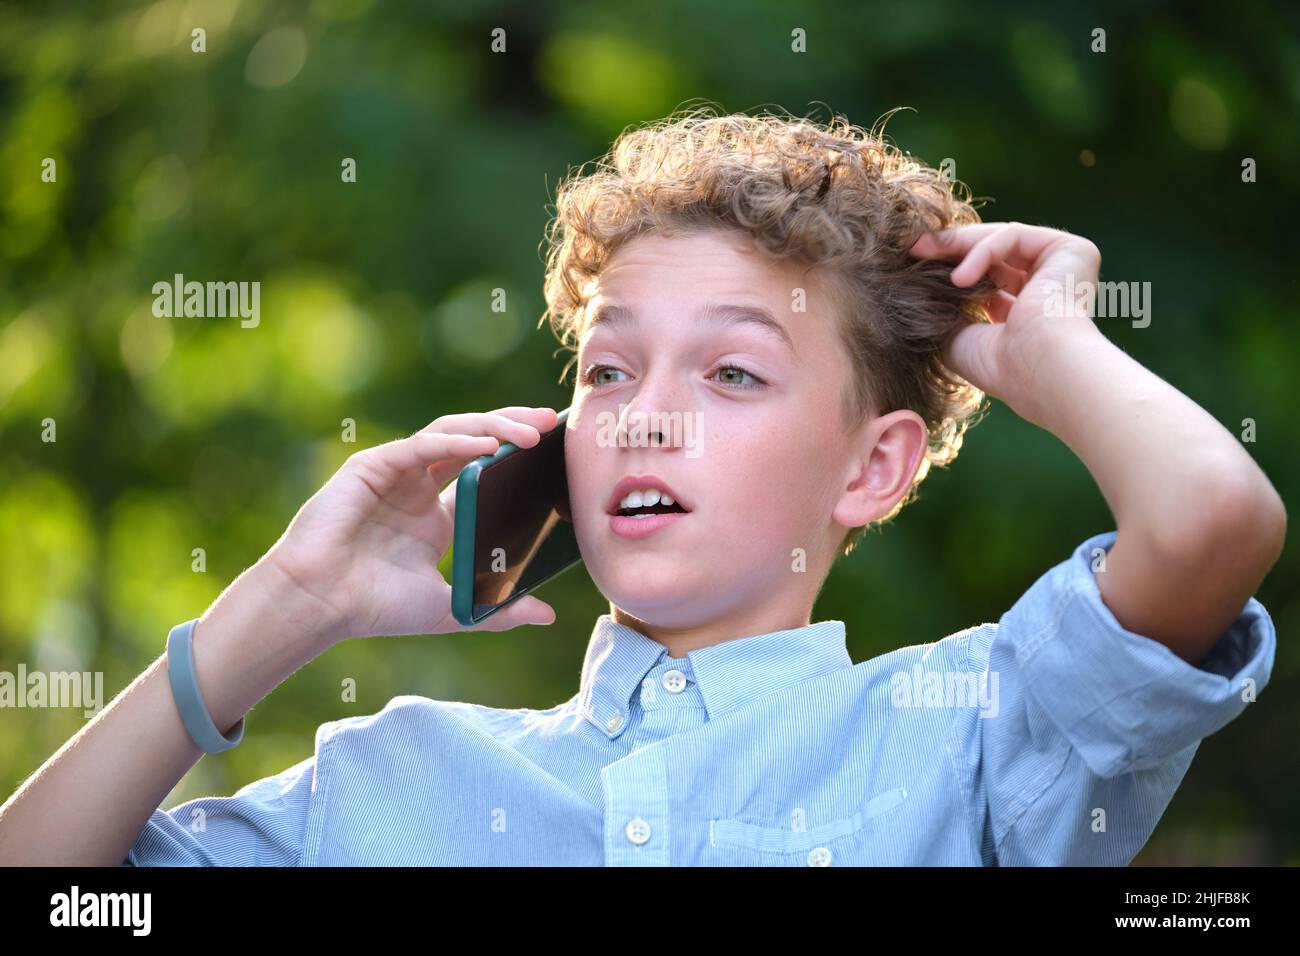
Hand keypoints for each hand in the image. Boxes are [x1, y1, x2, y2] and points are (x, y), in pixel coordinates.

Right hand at [262, 406, 561, 645]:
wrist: (319, 605)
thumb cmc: (375, 607)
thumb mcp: (454, 608)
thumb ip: (500, 608)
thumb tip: (549, 615)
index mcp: (434, 514)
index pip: (482, 471)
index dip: (516, 457)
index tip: (554, 452)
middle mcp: (416, 487)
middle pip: (472, 440)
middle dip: (512, 426)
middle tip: (551, 420)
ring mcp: (395, 473)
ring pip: (451, 432)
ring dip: (492, 427)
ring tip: (531, 432)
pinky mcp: (373, 466)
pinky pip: (421, 445)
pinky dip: (456, 441)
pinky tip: (488, 444)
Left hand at [909, 221, 1105, 424]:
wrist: (1036, 370)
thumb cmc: (998, 366)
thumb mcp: (956, 334)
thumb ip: (942, 309)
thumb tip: (915, 285)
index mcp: (1026, 312)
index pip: (985, 277)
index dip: (948, 268)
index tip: (910, 264)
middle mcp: (1049, 287)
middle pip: (992, 254)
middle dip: (948, 250)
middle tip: (910, 248)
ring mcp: (1062, 267)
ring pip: (1000, 240)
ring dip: (957, 245)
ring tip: (922, 256)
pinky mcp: (1072, 250)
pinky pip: (1013, 236)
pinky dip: (981, 251)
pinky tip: (959, 278)